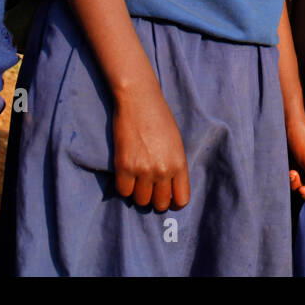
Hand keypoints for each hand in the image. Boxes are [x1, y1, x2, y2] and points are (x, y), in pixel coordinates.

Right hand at [111, 84, 189, 211]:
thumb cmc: (159, 117)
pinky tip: (126, 176)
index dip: (174, 203)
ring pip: (141, 200)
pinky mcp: (124, 166)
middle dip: (155, 200)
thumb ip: (174, 165)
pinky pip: (123, 191)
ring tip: (137, 181)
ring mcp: (144, 170)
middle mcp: (163, 170)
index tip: (167, 199)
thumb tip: (168, 187)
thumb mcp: (176, 142)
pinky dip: (124, 187)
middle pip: (160, 204)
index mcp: (179, 164)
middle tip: (149, 190)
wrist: (139, 100)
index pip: (181, 199)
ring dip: (138, 194)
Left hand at [286, 110, 304, 204]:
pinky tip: (287, 171)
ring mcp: (296, 163)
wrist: (286, 117)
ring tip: (292, 173)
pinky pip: (284, 175)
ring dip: (292, 183)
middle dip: (301, 190)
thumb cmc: (303, 137)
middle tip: (301, 187)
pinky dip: (285, 177)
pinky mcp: (284, 160)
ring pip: (293, 183)